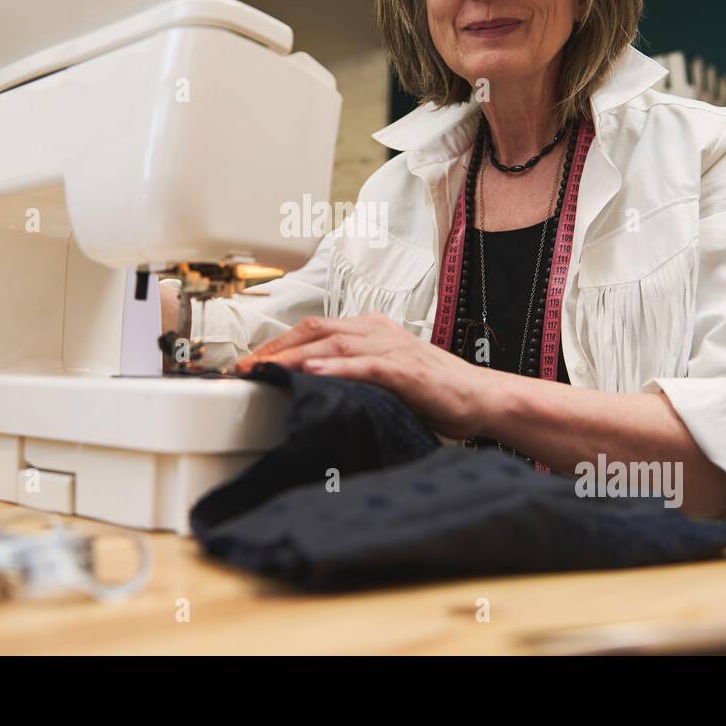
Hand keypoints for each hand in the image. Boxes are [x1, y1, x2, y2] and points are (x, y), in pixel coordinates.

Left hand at [234, 314, 487, 438]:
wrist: (479, 397)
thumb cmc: (433, 391)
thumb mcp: (384, 376)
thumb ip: (352, 374)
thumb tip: (311, 387)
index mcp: (371, 329)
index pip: (315, 328)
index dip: (279, 342)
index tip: (251, 361)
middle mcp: (377, 331)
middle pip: (316, 330)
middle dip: (277, 347)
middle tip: (246, 367)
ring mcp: (391, 347)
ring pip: (334, 344)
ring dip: (296, 357)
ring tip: (268, 369)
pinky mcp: (406, 370)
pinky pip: (366, 365)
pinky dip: (338, 369)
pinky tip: (315, 374)